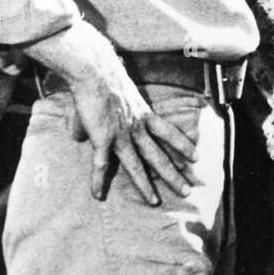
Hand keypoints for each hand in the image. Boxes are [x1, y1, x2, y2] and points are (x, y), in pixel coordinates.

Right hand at [24, 24, 197, 204]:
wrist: (96, 71)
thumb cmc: (103, 79)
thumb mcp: (111, 99)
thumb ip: (99, 119)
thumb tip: (78, 136)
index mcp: (143, 114)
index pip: (169, 133)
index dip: (183, 146)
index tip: (196, 158)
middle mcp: (137, 128)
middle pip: (159, 155)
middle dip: (174, 174)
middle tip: (187, 190)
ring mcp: (121, 135)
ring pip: (137, 165)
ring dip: (146, 185)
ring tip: (155, 202)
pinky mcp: (103, 139)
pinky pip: (101, 165)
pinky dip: (98, 181)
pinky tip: (98, 195)